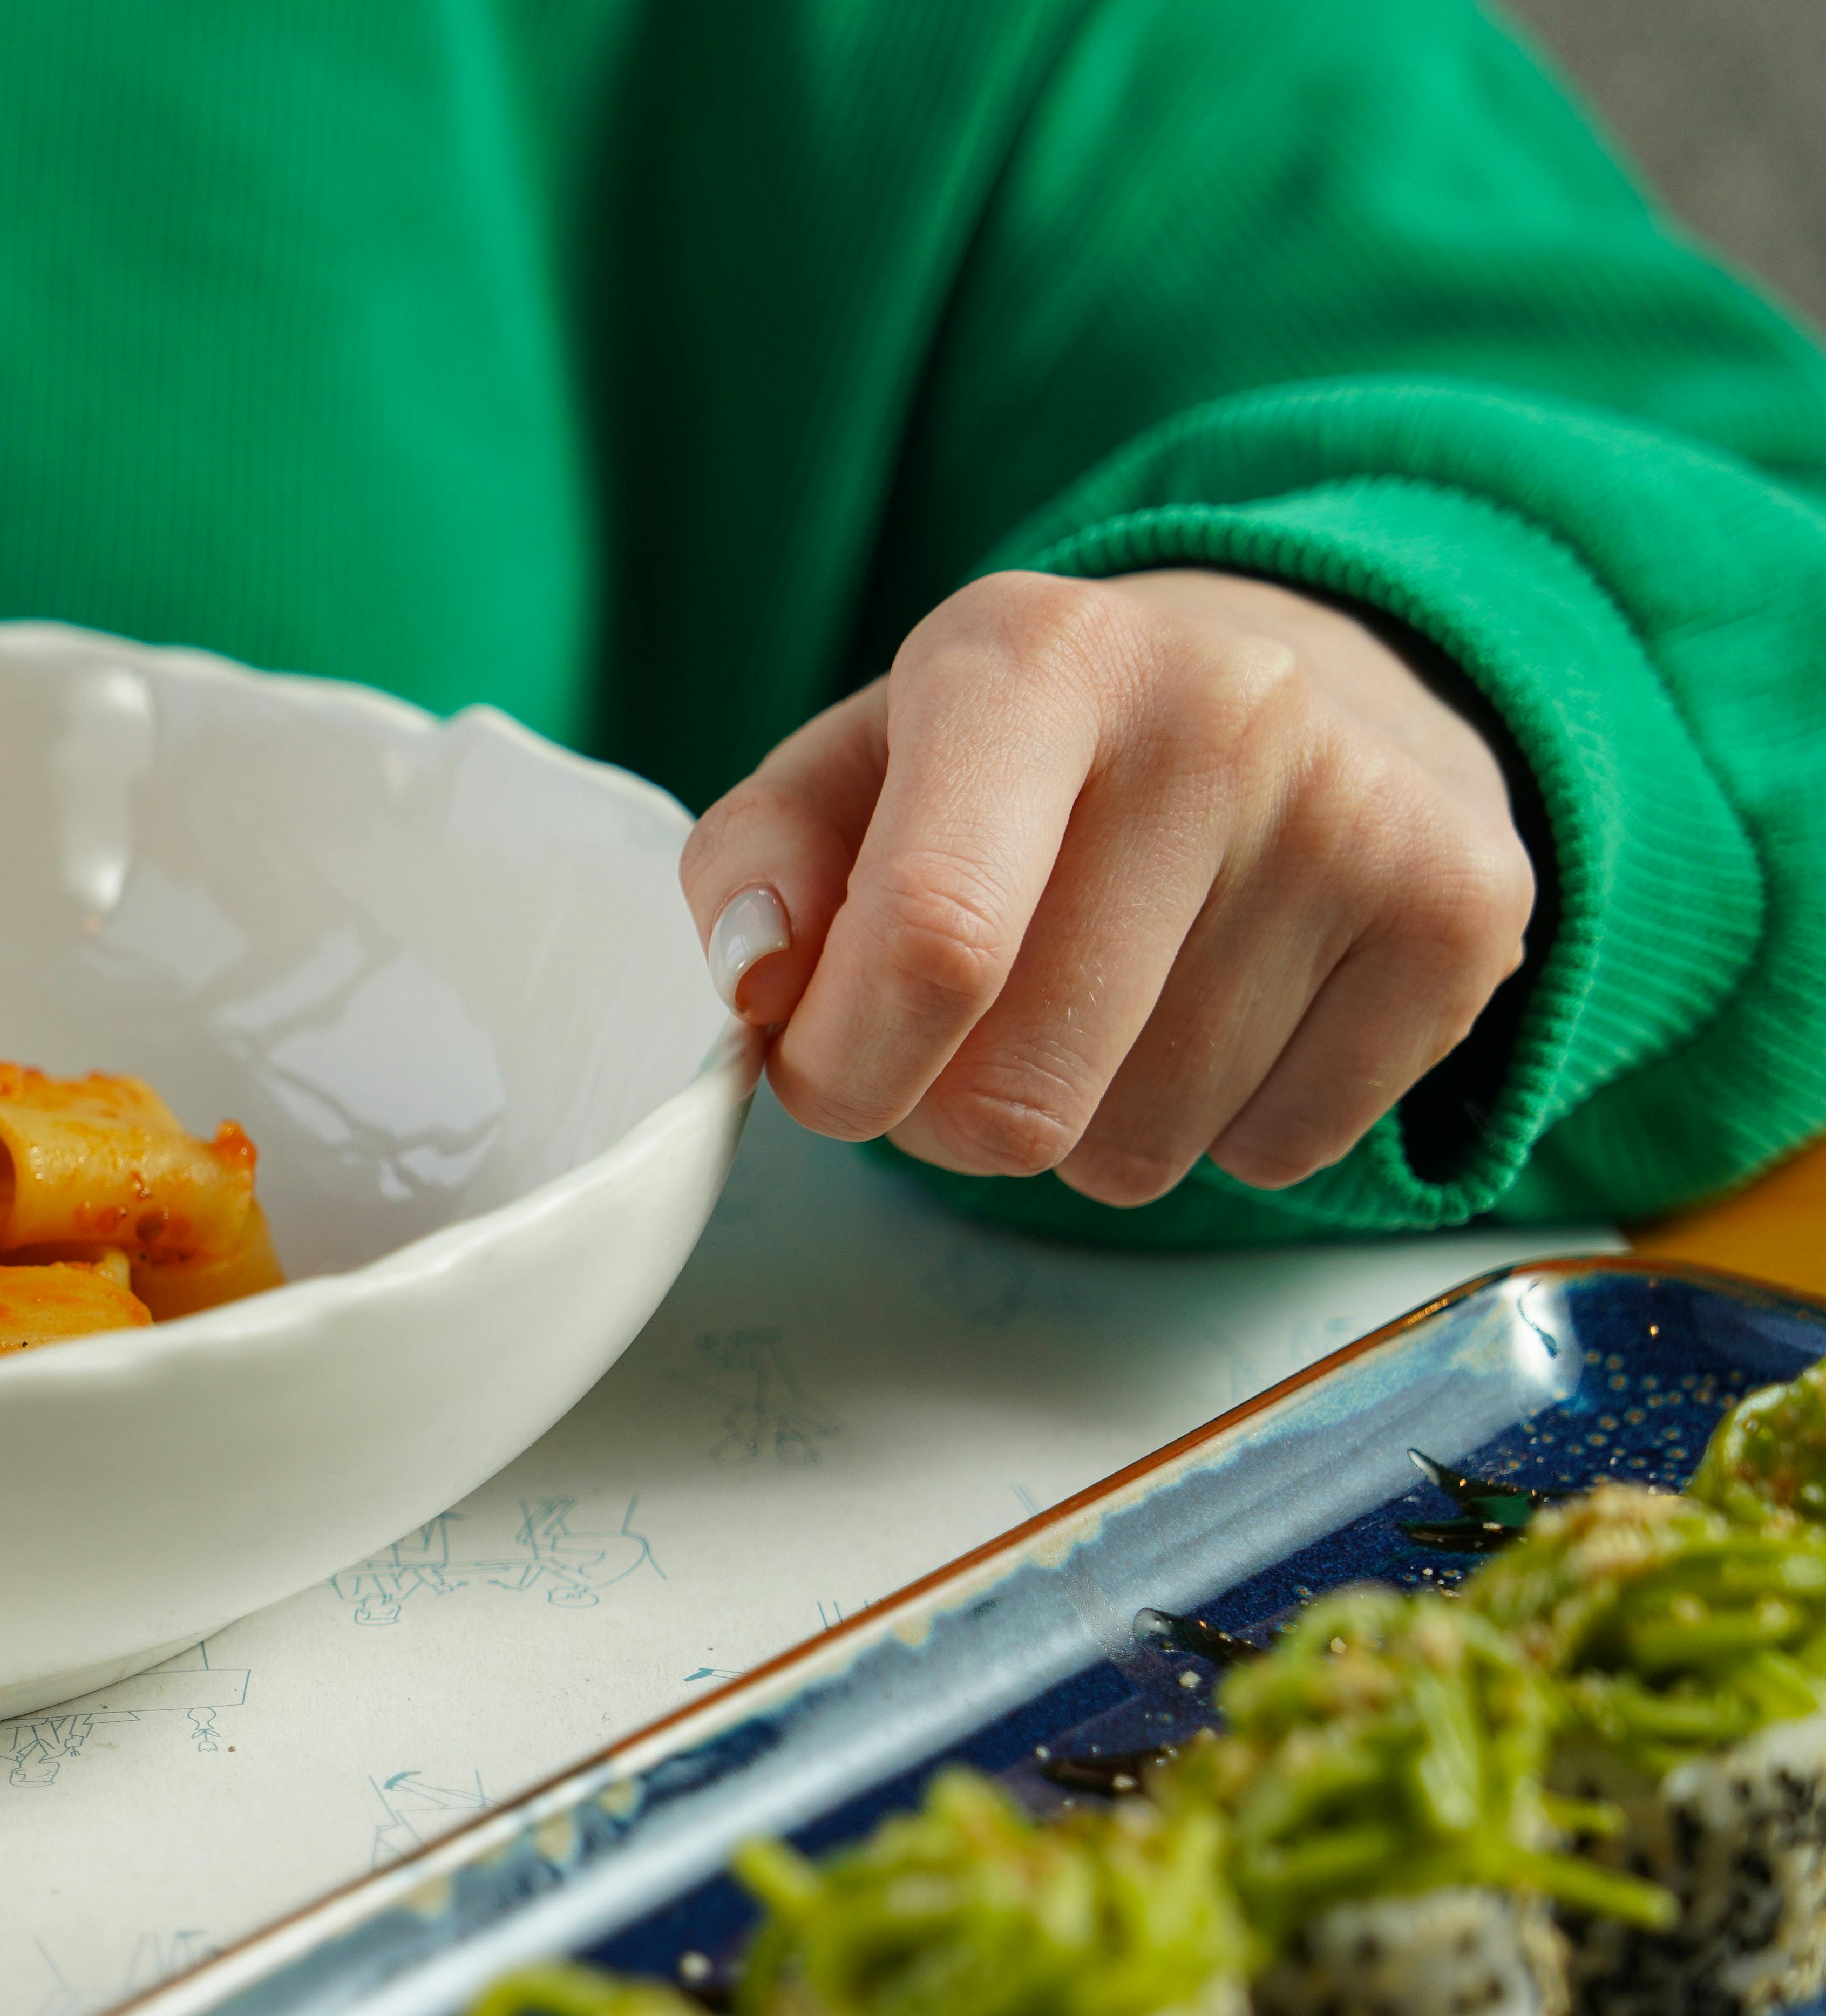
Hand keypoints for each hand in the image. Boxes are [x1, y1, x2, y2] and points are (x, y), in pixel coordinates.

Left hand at [681, 568, 1535, 1205]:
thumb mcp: (856, 767)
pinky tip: (1227, 1000)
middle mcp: (1221, 714)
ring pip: (1137, 1150)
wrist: (1306, 668)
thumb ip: (753, 870)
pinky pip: (1271, 1157)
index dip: (847, 1072)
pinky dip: (1216, 1126)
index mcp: (1033, 657)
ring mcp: (1361, 816)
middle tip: (975, 1033)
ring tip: (1113, 994)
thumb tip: (757, 987)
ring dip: (1084, 1122)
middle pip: (1019, 1095)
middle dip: (951, 1117)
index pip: (933, 940)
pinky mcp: (1464, 918)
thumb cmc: (1031, 755)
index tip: (828, 1074)